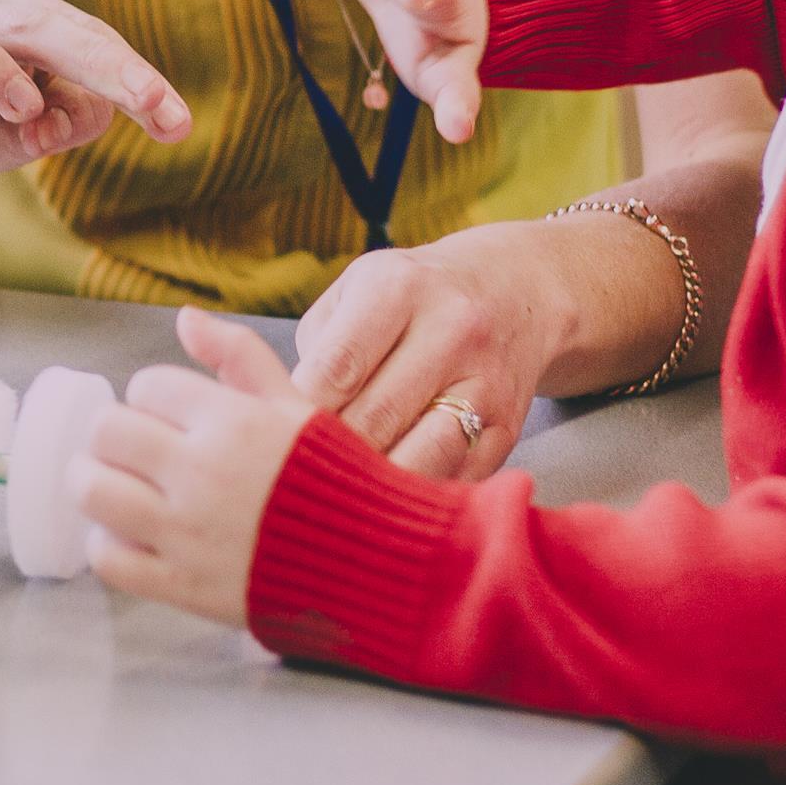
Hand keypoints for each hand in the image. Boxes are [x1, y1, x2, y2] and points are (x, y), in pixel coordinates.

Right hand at [0, 0, 190, 215]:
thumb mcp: (37, 132)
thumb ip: (72, 118)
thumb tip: (91, 111)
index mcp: (9, 12)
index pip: (81, 35)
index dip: (132, 77)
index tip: (177, 123)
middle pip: (30, 23)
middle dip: (96, 63)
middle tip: (148, 105)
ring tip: (28, 111)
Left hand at [70, 307, 314, 630]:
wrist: (377, 565)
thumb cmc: (338, 479)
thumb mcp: (296, 405)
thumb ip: (239, 356)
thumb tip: (185, 317)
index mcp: (232, 421)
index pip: (146, 386)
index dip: (153, 396)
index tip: (168, 416)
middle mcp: (203, 473)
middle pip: (105, 432)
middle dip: (112, 434)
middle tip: (130, 447)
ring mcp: (189, 533)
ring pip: (92, 491)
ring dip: (95, 483)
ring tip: (118, 485)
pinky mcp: (183, 585)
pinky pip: (108, 558)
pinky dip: (109, 544)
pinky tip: (132, 535)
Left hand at [292, 224, 565, 478]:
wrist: (513, 292)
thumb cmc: (407, 299)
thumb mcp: (354, 293)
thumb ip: (316, 348)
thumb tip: (277, 414)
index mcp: (397, 289)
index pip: (337, 368)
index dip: (296, 412)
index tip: (272, 435)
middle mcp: (450, 331)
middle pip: (375, 419)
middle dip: (328, 452)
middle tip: (295, 472)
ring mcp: (486, 382)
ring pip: (422, 457)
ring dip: (374, 483)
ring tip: (341, 490)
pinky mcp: (508, 428)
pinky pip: (455, 478)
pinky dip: (415, 494)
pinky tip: (386, 495)